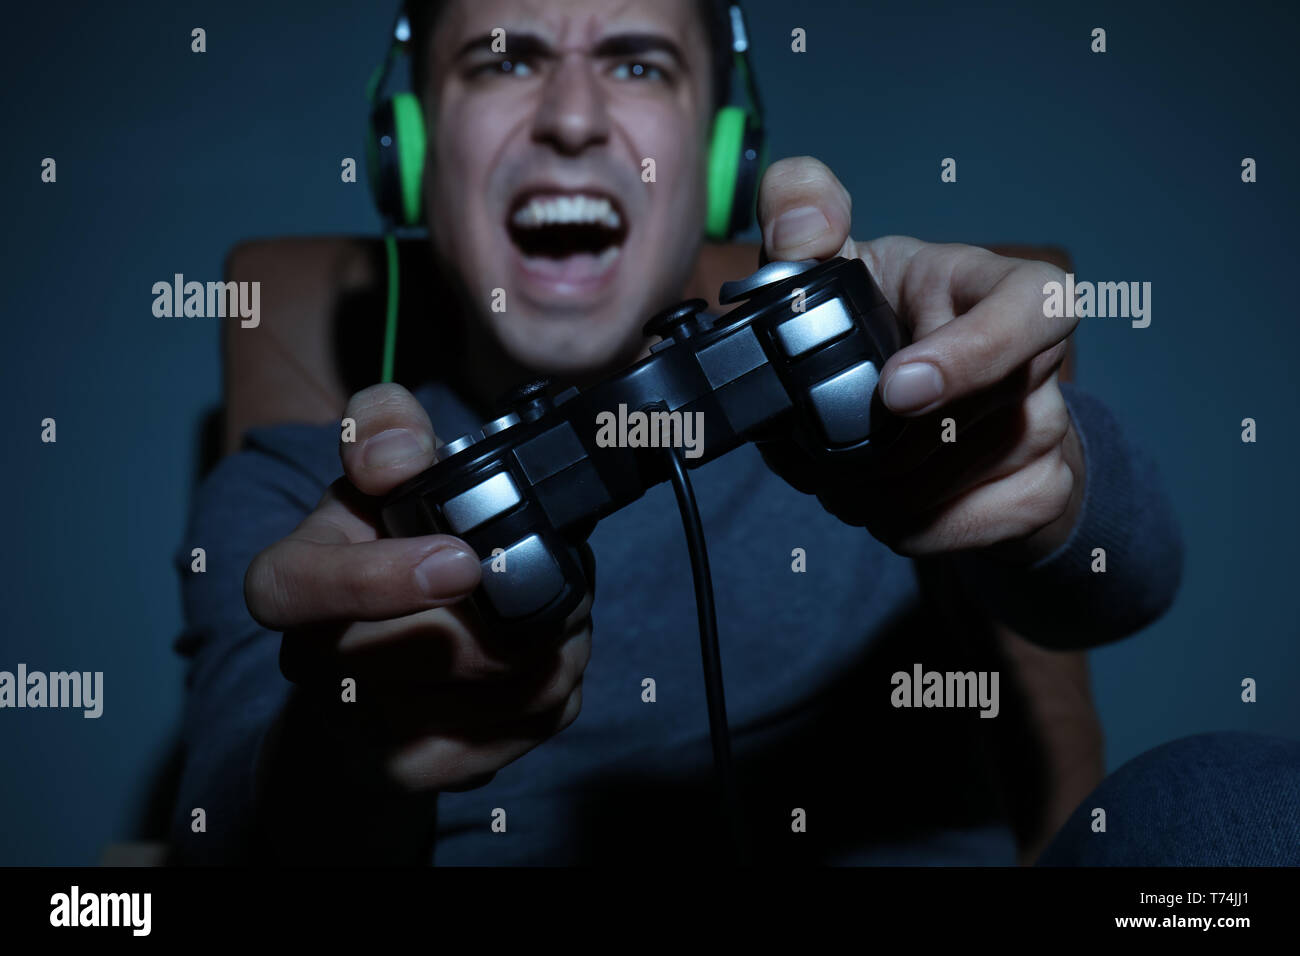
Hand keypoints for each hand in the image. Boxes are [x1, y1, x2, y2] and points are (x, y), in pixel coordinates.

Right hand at [244, 383, 591, 794]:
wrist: (376, 665)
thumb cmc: (383, 550)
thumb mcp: (379, 475)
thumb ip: (384, 431)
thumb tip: (396, 457)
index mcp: (290, 583)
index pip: (291, 589)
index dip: (375, 580)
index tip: (463, 561)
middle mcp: (312, 665)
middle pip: (429, 652)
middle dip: (516, 610)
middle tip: (563, 575)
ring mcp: (365, 729)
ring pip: (492, 692)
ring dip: (555, 644)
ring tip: (563, 609)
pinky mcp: (422, 770)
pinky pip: (518, 729)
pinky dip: (559, 686)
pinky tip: (554, 654)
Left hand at [755, 156, 1085, 562]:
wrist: (920, 412)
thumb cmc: (877, 320)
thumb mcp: (832, 256)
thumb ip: (801, 209)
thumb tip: (805, 227)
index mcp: (990, 286)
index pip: (1039, 304)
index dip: (977, 353)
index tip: (897, 392)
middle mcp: (1034, 356)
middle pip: (967, 417)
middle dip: (876, 444)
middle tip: (822, 446)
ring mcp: (1047, 428)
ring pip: (953, 480)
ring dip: (876, 488)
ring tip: (842, 469)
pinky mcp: (1041, 493)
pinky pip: (959, 526)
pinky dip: (900, 524)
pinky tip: (876, 501)